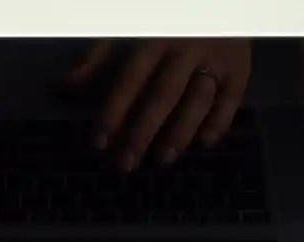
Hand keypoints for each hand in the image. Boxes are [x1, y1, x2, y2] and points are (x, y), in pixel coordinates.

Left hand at [68, 39, 251, 170]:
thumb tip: (63, 86)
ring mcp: (216, 57)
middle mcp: (186, 47)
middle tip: (125, 164)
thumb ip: (97, 55)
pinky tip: (203, 143)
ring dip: (180, 132)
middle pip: (162, 97)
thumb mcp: (128, 25)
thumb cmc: (165, 16)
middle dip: (142, 133)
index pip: (130, 80)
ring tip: (163, 158)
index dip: (113, 113)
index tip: (99, 142)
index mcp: (154, 36)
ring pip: (198, 100)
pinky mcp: (240, 66)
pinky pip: (232, 99)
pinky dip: (219, 122)